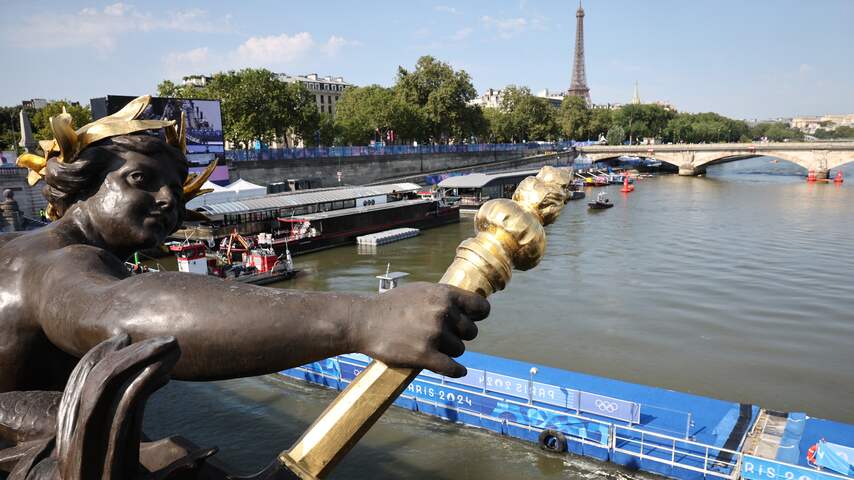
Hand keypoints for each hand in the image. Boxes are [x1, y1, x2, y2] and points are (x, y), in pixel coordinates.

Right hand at [350, 282, 489, 376]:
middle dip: (459, 336)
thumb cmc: (391, 305)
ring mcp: (434, 334)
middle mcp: (442, 312)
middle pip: (471, 332)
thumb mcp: (420, 291)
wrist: (363, 321)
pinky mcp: (425, 355)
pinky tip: (458, 371)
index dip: (478, 316)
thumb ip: (443, 297)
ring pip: (459, 350)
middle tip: (443, 337)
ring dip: (449, 351)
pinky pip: (452, 368)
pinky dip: (456, 371)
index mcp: (443, 294)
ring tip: (430, 346)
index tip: (473, 320)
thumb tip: (467, 306)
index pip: (480, 308)